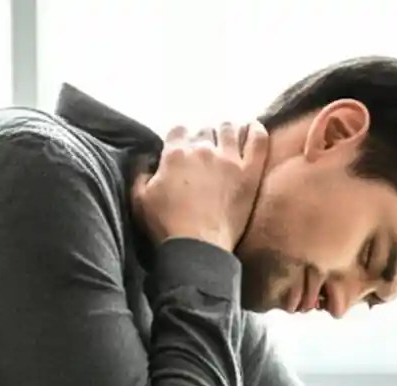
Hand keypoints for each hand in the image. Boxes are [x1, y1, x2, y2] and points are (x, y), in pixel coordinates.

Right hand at [131, 121, 268, 251]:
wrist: (198, 247)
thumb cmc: (166, 226)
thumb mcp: (139, 199)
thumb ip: (140, 174)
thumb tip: (145, 160)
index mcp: (175, 154)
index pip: (178, 130)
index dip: (180, 138)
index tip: (182, 149)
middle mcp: (202, 150)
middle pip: (204, 130)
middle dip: (202, 138)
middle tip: (204, 154)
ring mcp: (228, 159)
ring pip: (228, 129)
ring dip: (225, 132)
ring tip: (226, 141)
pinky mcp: (249, 172)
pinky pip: (257, 141)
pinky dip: (255, 130)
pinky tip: (252, 127)